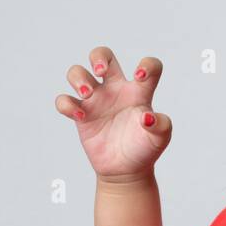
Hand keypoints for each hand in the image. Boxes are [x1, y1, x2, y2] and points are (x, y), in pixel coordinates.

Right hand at [55, 46, 172, 183]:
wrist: (127, 170)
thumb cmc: (145, 149)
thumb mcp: (160, 138)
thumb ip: (161, 125)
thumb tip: (147, 117)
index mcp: (139, 91)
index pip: (149, 66)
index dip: (148, 64)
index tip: (141, 76)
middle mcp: (116, 90)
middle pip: (102, 55)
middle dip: (98, 57)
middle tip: (100, 72)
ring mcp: (96, 100)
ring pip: (77, 72)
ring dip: (79, 78)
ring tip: (88, 93)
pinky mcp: (81, 115)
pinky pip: (64, 101)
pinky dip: (67, 104)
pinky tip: (81, 115)